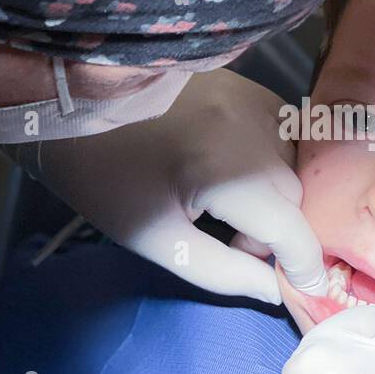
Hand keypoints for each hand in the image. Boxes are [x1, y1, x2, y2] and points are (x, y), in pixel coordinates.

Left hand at [36, 68, 326, 303]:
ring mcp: (252, 99)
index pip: (292, 227)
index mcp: (225, 170)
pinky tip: (237, 169)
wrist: (71, 103)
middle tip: (231, 240)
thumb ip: (220, 271)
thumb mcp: (157, 241)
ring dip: (278, 195)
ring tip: (231, 206)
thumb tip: (274, 289)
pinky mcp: (247, 84)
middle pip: (296, 197)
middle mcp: (252, 128)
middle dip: (276, 230)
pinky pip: (284, 132)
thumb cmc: (103, 178)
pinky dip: (273, 159)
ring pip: (295, 164)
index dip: (303, 263)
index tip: (302, 287)